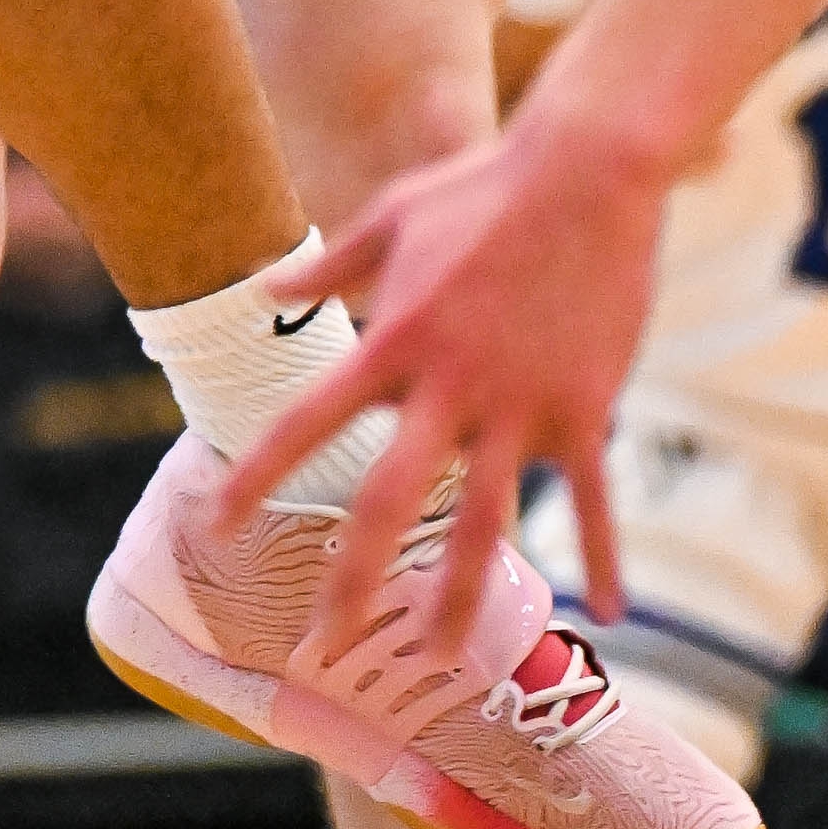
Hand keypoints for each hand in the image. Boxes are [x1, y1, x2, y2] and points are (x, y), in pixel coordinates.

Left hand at [220, 92, 670, 651]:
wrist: (585, 172)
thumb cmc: (481, 188)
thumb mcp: (389, 217)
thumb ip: (326, 265)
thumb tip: (265, 287)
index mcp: (392, 340)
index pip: (306, 422)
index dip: (256, 476)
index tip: (216, 522)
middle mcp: (449, 386)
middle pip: (391, 500)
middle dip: (355, 577)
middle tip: (324, 641)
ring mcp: (521, 406)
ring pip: (488, 522)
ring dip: (462, 596)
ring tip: (440, 657)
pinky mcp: (584, 411)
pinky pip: (595, 501)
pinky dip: (604, 559)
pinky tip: (612, 613)